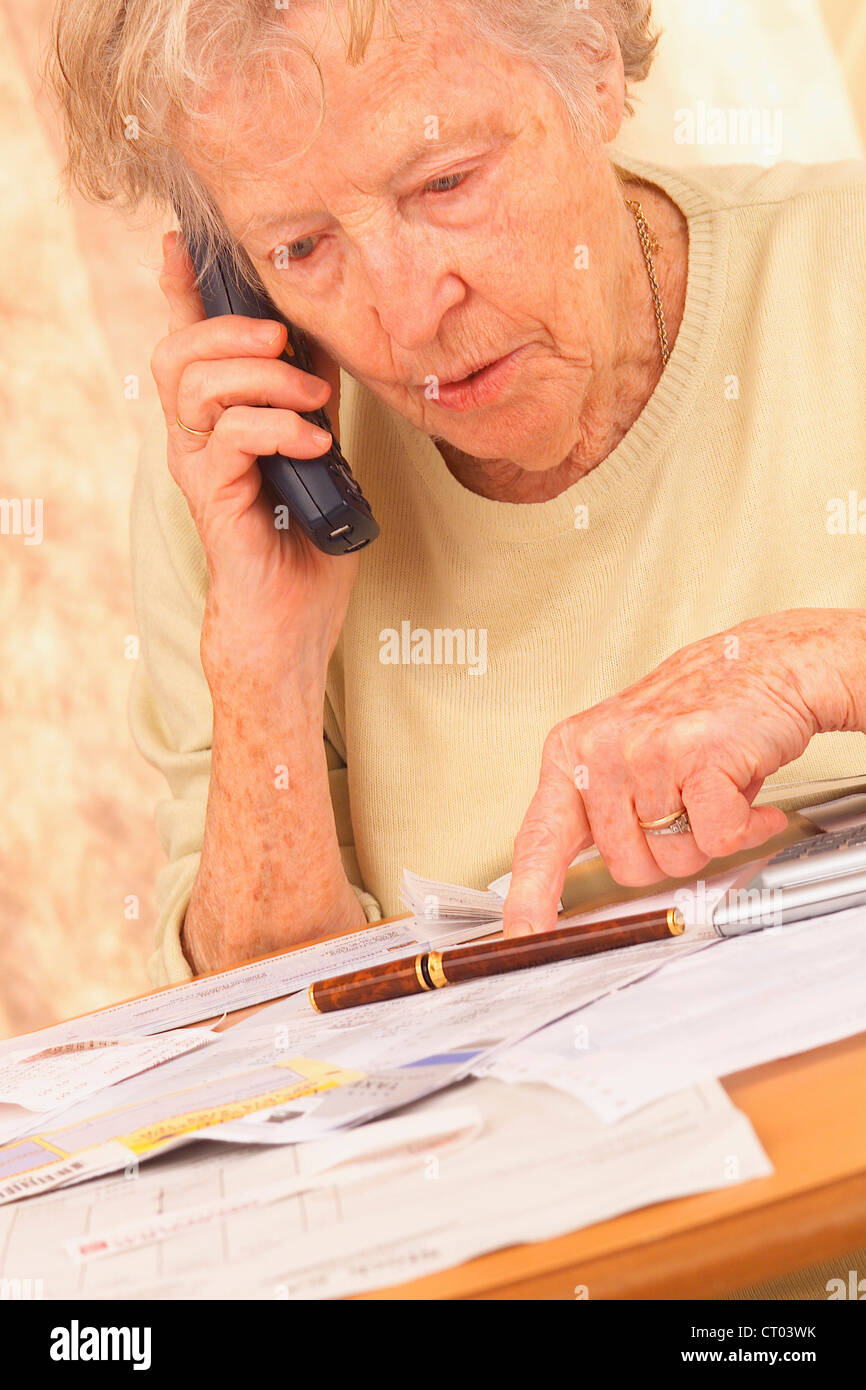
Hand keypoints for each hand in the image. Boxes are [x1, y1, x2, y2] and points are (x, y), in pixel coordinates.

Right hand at [150, 230, 356, 679]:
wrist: (294, 613)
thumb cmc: (302, 536)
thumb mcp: (317, 448)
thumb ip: (311, 398)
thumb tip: (328, 340)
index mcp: (216, 417)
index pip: (186, 341)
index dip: (181, 290)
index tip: (181, 242)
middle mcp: (194, 436)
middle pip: (179, 351)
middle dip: (235, 330)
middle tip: (287, 345)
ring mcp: (197, 465)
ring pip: (199, 385)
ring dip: (266, 380)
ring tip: (314, 406)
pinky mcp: (211, 496)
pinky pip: (231, 435)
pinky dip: (279, 429)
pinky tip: (315, 446)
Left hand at [500, 611, 851, 936]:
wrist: (767, 664)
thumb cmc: (701, 715)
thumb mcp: (627, 757)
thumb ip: (599, 814)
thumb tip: (577, 880)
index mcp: (571, 754)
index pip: (540, 838)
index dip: (530, 895)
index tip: (521, 935)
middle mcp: (598, 751)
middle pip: (626, 867)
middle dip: (669, 852)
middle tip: (688, 804)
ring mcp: (643, 751)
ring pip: (675, 857)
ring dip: (708, 836)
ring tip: (713, 786)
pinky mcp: (694, 754)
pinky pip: (718, 838)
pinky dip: (744, 826)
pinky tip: (744, 789)